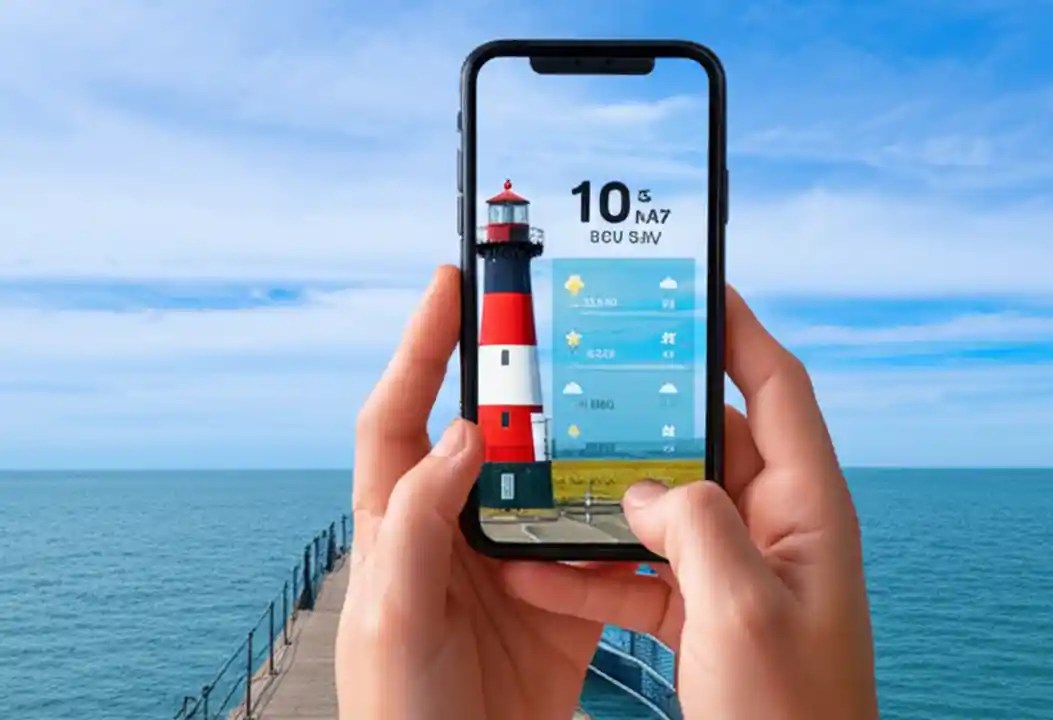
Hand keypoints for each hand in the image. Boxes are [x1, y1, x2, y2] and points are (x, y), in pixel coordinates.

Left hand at [335, 265, 607, 719]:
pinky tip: (653, 495)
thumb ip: (416, 523)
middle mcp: (455, 532)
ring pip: (550, 479)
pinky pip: (597, 544)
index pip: (399, 414)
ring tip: (618, 394)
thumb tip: (461, 435)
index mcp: (398, 525)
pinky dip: (624, 520)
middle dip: (516, 373)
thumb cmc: (397, 710)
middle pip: (486, 430)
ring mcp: (512, 564)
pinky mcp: (563, 601)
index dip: (420, 346)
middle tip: (555, 321)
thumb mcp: (391, 616)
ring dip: (581, 441)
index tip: (449, 284)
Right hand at [502, 287, 878, 718]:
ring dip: (607, 498)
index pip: (777, 387)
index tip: (689, 287)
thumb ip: (693, 524)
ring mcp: (740, 572)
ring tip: (544, 471)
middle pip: (708, 441)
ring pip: (667, 507)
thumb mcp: (740, 608)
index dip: (737, 330)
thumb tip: (642, 490)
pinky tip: (538, 568)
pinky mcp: (706, 615)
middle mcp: (776, 529)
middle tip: (585, 379)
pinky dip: (594, 569)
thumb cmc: (791, 714)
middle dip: (645, 416)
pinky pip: (645, 572)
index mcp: (806, 508)